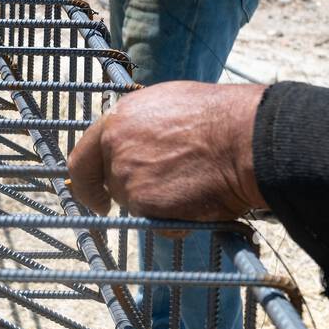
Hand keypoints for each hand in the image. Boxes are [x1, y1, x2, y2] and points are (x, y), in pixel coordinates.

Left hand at [67, 82, 268, 220]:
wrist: (246, 138)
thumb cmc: (219, 117)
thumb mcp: (167, 104)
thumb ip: (139, 126)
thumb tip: (134, 141)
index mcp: (116, 121)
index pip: (82, 159)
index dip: (86, 182)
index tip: (96, 199)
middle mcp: (114, 149)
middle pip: (112, 185)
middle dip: (135, 192)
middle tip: (165, 192)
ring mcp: (126, 178)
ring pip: (136, 204)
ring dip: (160, 205)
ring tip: (195, 184)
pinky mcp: (144, 203)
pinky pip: (157, 223)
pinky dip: (177, 222)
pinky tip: (200, 201)